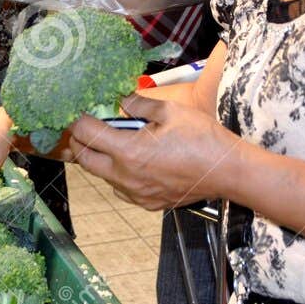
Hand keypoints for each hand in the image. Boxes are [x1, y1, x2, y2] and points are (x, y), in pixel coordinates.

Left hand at [68, 92, 242, 210]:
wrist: (227, 171)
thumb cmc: (202, 139)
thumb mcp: (169, 110)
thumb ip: (138, 104)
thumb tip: (121, 100)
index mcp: (129, 152)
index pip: (87, 135)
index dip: (77, 121)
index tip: (77, 113)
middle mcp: (127, 177)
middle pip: (85, 161)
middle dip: (79, 143)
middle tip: (84, 128)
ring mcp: (136, 194)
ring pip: (103, 177)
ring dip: (99, 160)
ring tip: (111, 143)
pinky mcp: (147, 203)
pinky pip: (121, 189)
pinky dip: (118, 175)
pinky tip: (132, 162)